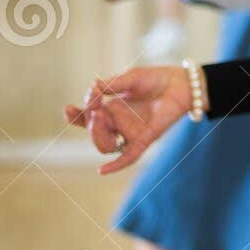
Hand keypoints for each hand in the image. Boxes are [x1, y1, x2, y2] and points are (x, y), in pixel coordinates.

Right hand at [63, 65, 190, 173]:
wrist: (181, 83)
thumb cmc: (156, 79)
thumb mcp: (131, 78)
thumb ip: (113, 84)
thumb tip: (94, 88)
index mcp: (109, 109)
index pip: (86, 118)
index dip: (74, 117)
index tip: (68, 108)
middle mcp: (117, 123)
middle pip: (93, 133)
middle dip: (89, 122)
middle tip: (97, 106)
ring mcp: (130, 132)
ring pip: (105, 146)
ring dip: (98, 134)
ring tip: (101, 115)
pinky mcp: (145, 138)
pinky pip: (128, 157)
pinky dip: (115, 165)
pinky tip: (101, 171)